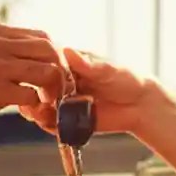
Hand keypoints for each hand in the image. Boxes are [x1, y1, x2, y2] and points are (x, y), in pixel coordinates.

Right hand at [0, 21, 66, 131]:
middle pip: (51, 50)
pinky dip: (36, 107)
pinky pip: (32, 96)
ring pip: (48, 71)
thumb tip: (36, 57)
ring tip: (45, 103)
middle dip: (61, 72)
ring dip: (53, 90)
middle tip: (56, 91)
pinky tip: (26, 112)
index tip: (53, 76)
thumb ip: (3, 49)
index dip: (55, 58)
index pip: (42, 36)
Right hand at [19, 48, 152, 135]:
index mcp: (71, 64)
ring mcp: (66, 102)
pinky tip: (48, 123)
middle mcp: (65, 82)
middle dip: (34, 93)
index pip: (47, 64)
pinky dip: (47, 124)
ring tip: (39, 113)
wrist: (141, 106)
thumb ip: (89, 65)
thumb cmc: (128, 79)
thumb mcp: (109, 69)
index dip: (39, 70)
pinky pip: (53, 124)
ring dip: (36, 110)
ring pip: (42, 105)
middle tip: (35, 100)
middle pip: (40, 86)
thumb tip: (68, 51)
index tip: (37, 78)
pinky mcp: (71, 120)